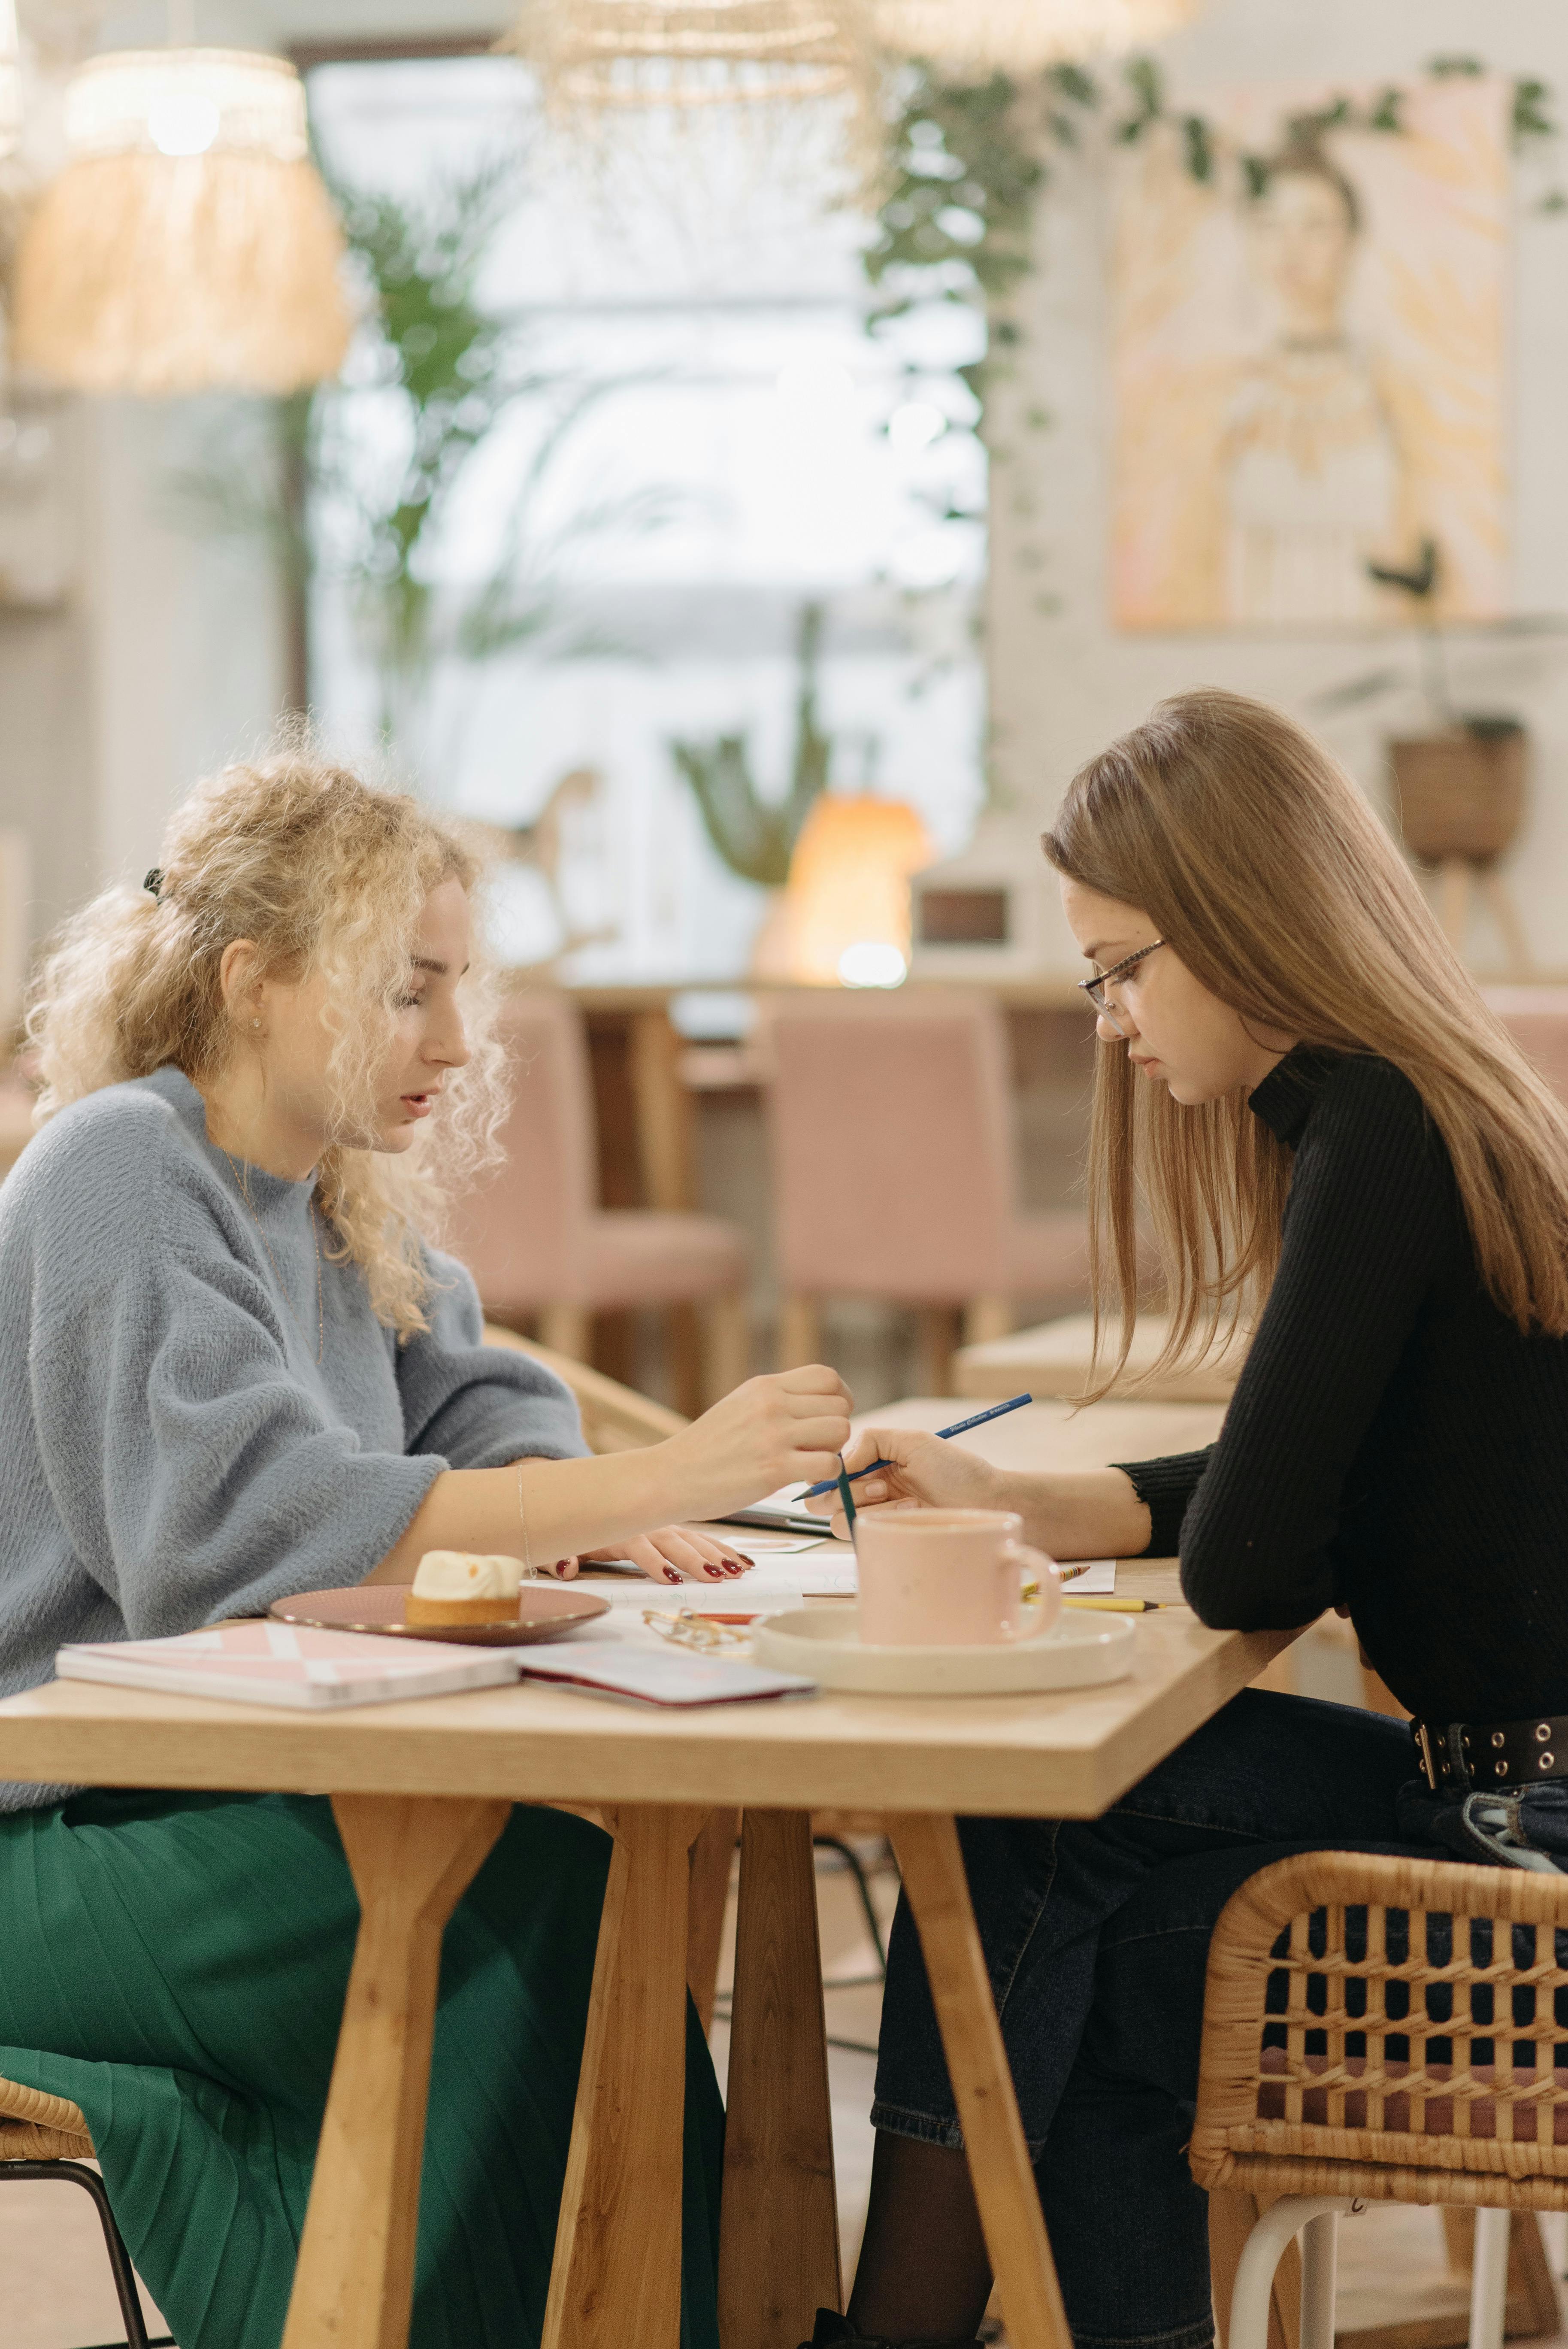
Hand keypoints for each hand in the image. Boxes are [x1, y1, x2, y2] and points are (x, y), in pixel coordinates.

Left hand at [569, 1529, 754, 1586]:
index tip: (671, 1579)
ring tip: (738, 1571)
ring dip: (717, 1554)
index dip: (655, 1563)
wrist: (587, 1495)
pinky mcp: (676, 1526)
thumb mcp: (565, 1543)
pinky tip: (742, 1560)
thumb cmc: (578, 1528)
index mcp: (622, 1531)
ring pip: (695, 1538)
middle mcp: (649, 1524)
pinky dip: (723, 1548)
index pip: (641, 1548)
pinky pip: (702, 1536)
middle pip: (675, 1543)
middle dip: (697, 1560)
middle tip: (718, 1577)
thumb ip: (562, 1558)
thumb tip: (566, 1569)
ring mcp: (665, 1524)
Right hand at [660, 1365, 854, 1522]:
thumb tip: (815, 1405)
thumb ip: (775, 1400)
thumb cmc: (706, 1448)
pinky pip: (829, 1464)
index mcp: (764, 1386)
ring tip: (811, 1463)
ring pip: (840, 1429)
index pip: (827, 1377)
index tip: (827, 1419)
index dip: (839, 1398)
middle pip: (840, 1403)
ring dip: (834, 1450)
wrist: (670, 1476)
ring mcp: (774, 1435)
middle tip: (818, 1448)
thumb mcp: (740, 1406)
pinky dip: (827, 1476)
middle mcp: (772, 1404)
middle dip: (836, 1428)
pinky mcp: (774, 1469)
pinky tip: (805, 1480)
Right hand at [808, 1427, 1006, 1538]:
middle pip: (822, 1498)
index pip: (829, 1470)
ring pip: (837, 1518)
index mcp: (871, 1464)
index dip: (829, 1471)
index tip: (847, 1468)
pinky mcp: (885, 1538)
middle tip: (881, 1485)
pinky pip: (860, 1534)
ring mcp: (876, 1516)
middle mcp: (868, 1491)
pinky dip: (882, 1520)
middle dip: (845, 1490)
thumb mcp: (912, 1440)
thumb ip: (871, 1441)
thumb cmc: (955, 1468)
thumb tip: (841, 1462)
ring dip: (866, 1505)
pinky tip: (910, 1511)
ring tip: (903, 1498)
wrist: (986, 1501)